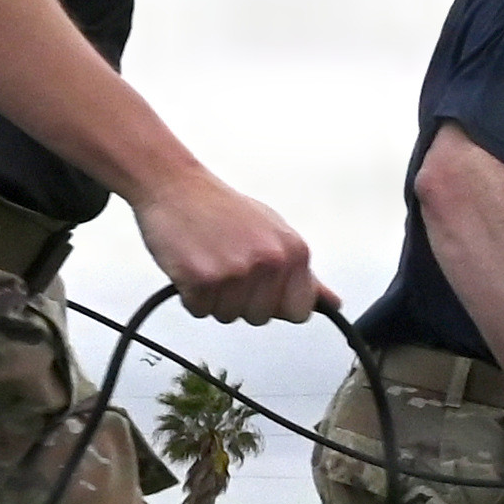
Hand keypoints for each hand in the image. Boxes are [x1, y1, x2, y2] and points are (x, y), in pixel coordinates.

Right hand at [129, 173, 330, 325]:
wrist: (173, 185)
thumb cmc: (219, 207)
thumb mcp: (272, 233)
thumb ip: (302, 273)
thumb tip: (330, 302)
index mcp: (293, 251)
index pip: (299, 312)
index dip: (274, 303)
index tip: (260, 284)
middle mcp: (270, 261)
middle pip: (260, 318)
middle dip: (240, 300)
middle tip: (227, 264)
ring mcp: (236, 272)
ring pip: (227, 317)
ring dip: (213, 297)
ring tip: (209, 261)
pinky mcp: (202, 279)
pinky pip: (199, 310)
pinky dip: (190, 294)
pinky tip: (191, 265)